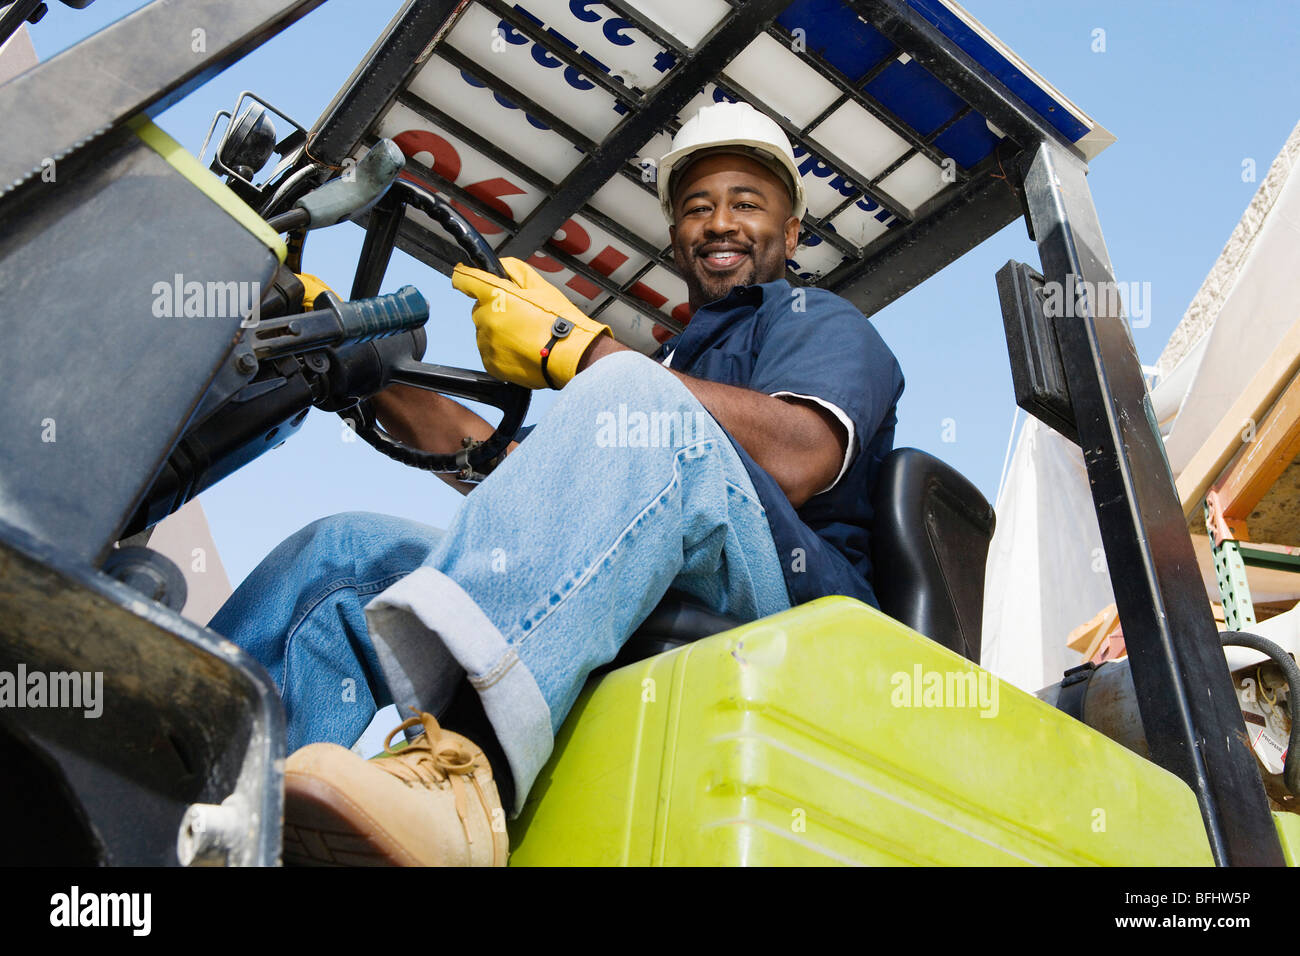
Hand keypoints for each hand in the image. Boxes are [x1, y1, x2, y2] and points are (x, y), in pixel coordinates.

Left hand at [452, 257, 610, 389]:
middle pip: (480, 309)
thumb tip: (500, 267)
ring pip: (486, 332)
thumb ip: (515, 270)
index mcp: (495, 295)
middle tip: (521, 316)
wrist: (569, 356)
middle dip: (495, 309)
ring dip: (500, 331)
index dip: (465, 276)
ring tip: (526, 336)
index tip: (465, 277)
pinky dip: (503, 350)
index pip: (464, 279)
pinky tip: (523, 349)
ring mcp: (486, 343)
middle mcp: (485, 319)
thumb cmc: (559, 322)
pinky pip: (491, 352)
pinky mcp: (490, 363)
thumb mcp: (540, 285)